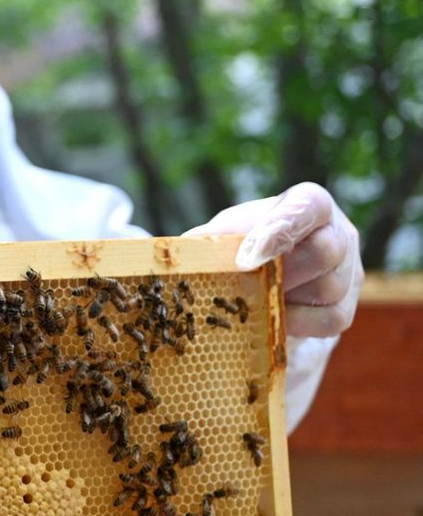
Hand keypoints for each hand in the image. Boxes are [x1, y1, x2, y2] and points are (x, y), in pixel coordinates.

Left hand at [183, 182, 362, 337]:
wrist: (267, 273)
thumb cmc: (244, 242)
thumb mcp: (225, 233)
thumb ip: (210, 238)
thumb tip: (178, 251)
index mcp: (308, 203)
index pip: (307, 206)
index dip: (280, 229)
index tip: (245, 258)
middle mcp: (340, 232)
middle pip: (325, 251)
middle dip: (281, 272)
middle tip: (248, 283)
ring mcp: (350, 270)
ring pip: (329, 289)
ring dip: (285, 299)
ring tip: (254, 299)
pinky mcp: (347, 306)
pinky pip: (331, 320)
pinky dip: (297, 324)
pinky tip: (272, 318)